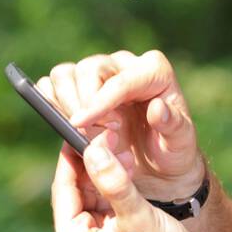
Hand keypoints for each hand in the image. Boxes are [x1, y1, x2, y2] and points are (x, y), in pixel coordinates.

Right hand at [35, 50, 204, 202]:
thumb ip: (174, 126)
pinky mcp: (79, 89)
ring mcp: (100, 75)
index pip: (121, 79)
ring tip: (85, 133)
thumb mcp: (180, 144)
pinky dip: (50, 103)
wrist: (159, 165)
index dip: (99, 102)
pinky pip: (51, 84)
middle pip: (89, 69)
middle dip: (84, 104)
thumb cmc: (173, 151)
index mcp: (155, 71)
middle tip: (92, 136)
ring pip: (66, 73)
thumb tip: (157, 108)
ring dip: (66, 104)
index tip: (83, 124)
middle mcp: (125, 66)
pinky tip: (66, 125)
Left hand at [51, 128, 204, 231]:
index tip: (80, 129)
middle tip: (108, 136)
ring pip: (91, 196)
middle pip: (75, 191)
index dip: (72, 157)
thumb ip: (113, 181)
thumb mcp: (137, 213)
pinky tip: (128, 170)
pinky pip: (103, 206)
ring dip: (105, 173)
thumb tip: (92, 149)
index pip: (64, 190)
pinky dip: (114, 187)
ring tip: (123, 151)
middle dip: (93, 164)